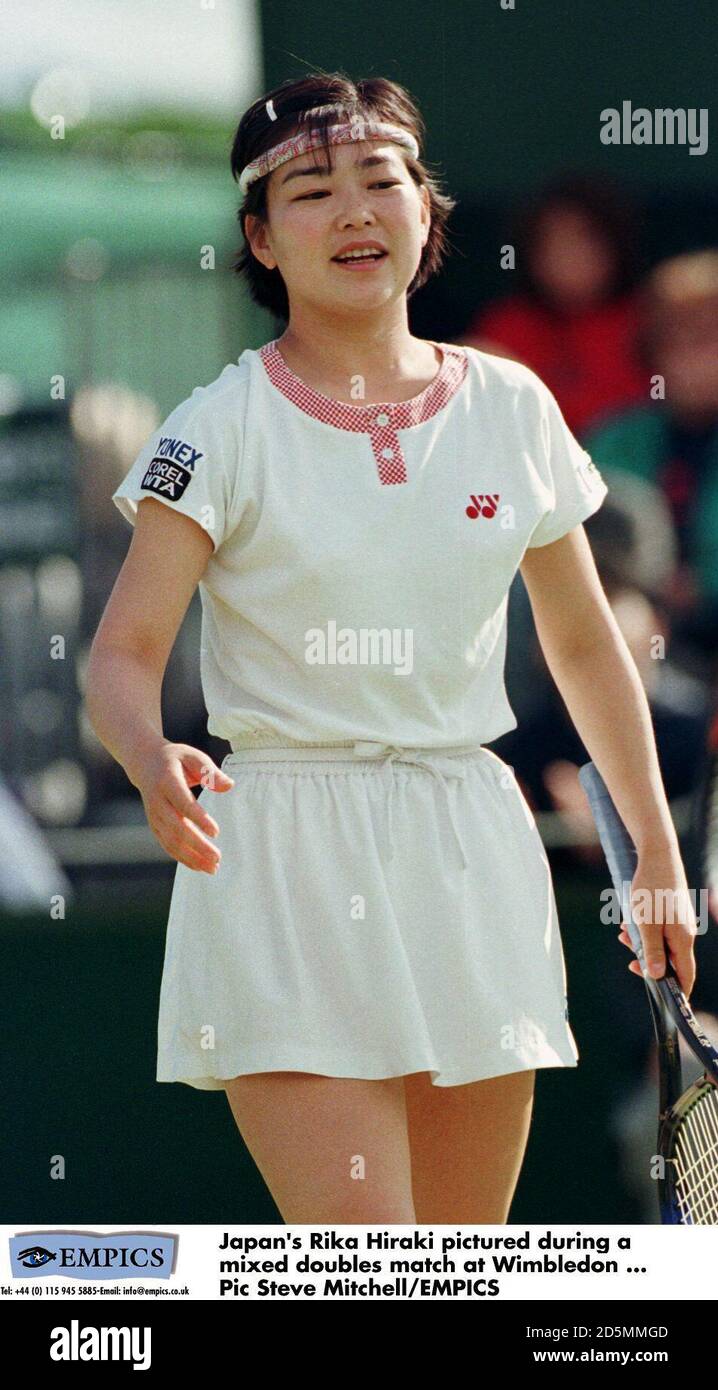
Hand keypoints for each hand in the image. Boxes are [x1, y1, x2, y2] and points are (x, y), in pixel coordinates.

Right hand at [134, 742, 234, 873]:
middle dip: (196, 845)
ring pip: (170, 841)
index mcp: (167, 780)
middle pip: (176, 828)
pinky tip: (200, 866)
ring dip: (191, 857)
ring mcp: (154, 815)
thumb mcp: (193, 756)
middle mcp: (157, 801)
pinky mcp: (155, 825)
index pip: (183, 803)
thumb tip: (229, 785)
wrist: (144, 762)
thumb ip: (210, 771)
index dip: (198, 819)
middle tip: (217, 857)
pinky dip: (182, 858)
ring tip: (213, 868)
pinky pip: (167, 845)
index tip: (216, 832)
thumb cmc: (176, 759)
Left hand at [617, 846, 696, 996]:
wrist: (657, 855)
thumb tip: (657, 977)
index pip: (686, 976)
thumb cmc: (651, 889)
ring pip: (660, 943)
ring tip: (623, 933)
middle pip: (670, 960)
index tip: (665, 1003)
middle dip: (648, 961)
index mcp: (682, 940)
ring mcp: (679, 921)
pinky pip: (658, 929)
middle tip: (629, 957)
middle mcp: (685, 933)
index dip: (677, 992)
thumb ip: (652, 952)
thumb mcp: (646, 924)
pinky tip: (629, 921)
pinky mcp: (672, 911)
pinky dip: (644, 930)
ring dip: (641, 943)